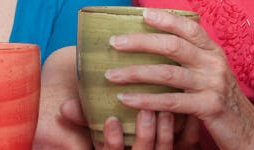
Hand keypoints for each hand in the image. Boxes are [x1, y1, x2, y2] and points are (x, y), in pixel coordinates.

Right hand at [59, 99, 199, 148]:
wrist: (136, 127)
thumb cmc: (111, 123)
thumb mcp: (92, 124)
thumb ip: (80, 116)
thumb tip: (64, 108)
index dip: (113, 142)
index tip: (112, 120)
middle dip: (145, 135)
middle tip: (146, 110)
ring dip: (166, 132)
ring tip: (166, 107)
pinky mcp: (179, 147)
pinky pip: (188, 143)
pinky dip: (189, 129)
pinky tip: (189, 110)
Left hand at [103, 9, 253, 147]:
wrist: (250, 131)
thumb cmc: (221, 100)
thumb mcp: (210, 73)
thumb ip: (190, 58)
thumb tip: (154, 43)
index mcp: (213, 51)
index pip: (189, 27)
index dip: (166, 19)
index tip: (141, 14)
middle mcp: (213, 63)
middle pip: (173, 45)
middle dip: (140, 42)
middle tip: (114, 42)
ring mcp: (212, 85)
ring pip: (167, 73)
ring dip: (135, 73)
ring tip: (111, 75)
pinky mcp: (208, 108)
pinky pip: (170, 102)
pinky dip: (145, 100)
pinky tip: (125, 100)